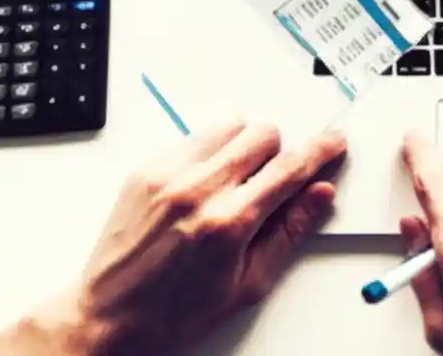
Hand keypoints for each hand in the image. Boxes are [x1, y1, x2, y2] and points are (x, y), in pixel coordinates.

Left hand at [0, 121, 346, 355]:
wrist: (108, 317)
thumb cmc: (175, 312)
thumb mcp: (248, 284)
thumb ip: (289, 232)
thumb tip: (319, 194)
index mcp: (228, 223)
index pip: (290, 168)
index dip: (320, 150)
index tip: (333, 142)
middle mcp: (196, 191)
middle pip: (262, 133)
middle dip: (278, 151)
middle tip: (274, 179)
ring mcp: (167, 177)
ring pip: (229, 125)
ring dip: (243, 145)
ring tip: (237, 181)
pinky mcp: (145, 171)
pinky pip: (193, 138)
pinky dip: (209, 154)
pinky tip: (204, 187)